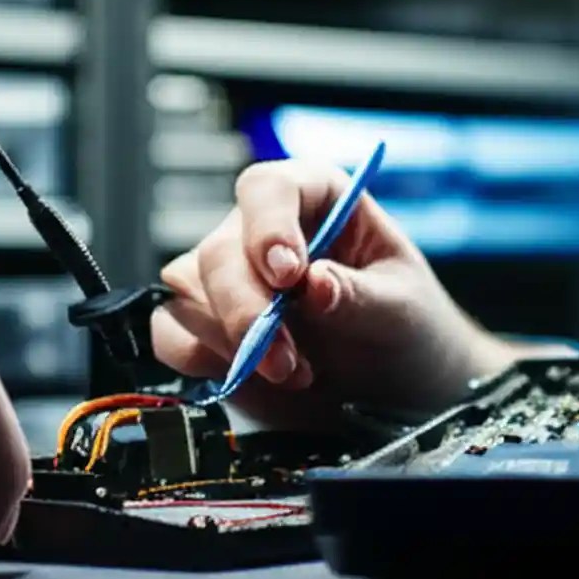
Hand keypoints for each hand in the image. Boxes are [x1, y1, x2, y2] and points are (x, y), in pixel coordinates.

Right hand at [152, 159, 527, 429]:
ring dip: (231, 340)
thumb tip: (314, 283)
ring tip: (293, 373)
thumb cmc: (406, 329)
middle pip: (219, 250)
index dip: (269, 226)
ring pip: (187, 290)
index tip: (288, 275)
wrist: (397, 389)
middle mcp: (261, 231)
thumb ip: (359, 296)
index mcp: (315, 199)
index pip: (268, 189)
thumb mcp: (402, 310)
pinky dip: (204, 360)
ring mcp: (228, 279)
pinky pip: (171, 334)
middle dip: (247, 310)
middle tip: (285, 358)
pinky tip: (253, 377)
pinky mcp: (207, 328)